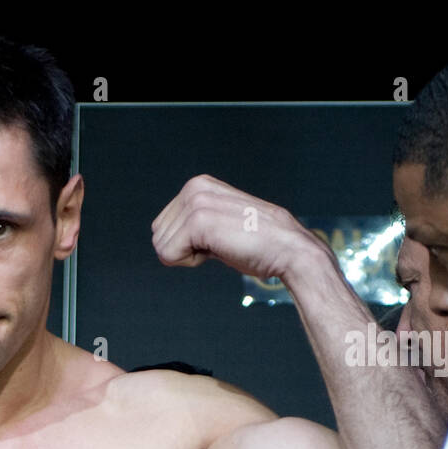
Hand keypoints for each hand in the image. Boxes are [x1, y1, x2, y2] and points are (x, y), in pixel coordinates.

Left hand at [151, 175, 325, 282]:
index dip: (186, 244)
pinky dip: (191, 263)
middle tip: (219, 244)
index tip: (217, 239)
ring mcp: (196, 202)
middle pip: (159, 237)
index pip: (162, 228)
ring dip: (190, 256)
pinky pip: (168, 255)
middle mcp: (194, 188)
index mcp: (197, 185)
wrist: (288, 249)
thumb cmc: (256, 243)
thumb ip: (193, 224)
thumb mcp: (219, 222)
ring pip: (162, 247)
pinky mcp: (198, 221)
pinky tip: (220, 251)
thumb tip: (162, 243)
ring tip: (223, 245)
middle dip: (184, 250)